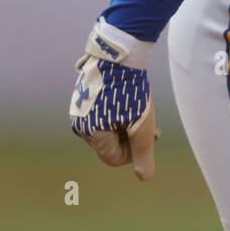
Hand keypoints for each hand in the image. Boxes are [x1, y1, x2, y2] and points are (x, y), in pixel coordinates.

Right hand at [69, 21, 159, 180]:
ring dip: (125, 123)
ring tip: (141, 109)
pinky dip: (117, 110)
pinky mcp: (83, 95)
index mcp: (90, 133)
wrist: (120, 54)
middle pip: (109, 143)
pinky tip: (130, 98)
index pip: (113, 158)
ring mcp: (78, 108)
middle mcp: (78, 123)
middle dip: (131, 137)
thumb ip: (143, 153)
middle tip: (151, 124)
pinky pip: (101, 111)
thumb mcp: (142, 125)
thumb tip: (144, 176)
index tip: (149, 136)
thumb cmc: (132, 90)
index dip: (135, 151)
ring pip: (107, 127)